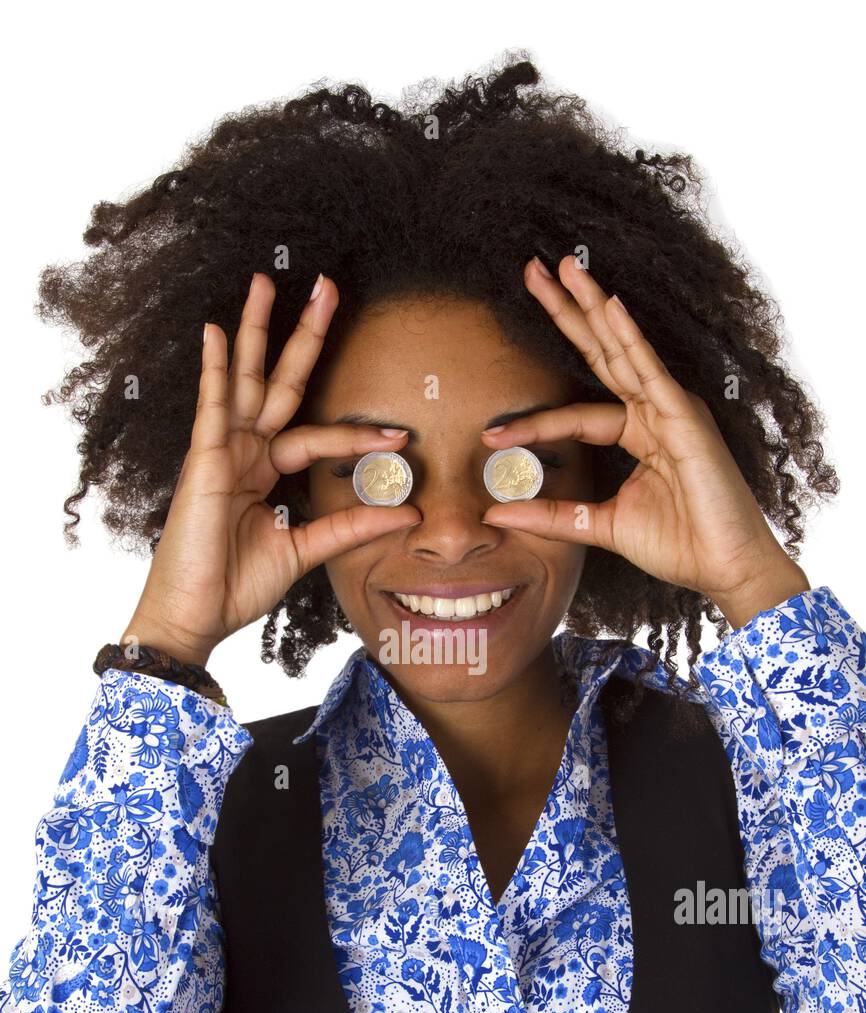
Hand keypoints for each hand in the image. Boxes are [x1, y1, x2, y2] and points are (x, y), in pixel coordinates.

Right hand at [122, 272, 418, 664]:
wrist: (197, 615)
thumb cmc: (236, 584)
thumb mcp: (305, 550)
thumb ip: (349, 527)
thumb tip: (407, 513)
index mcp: (264, 470)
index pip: (316, 435)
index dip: (357, 432)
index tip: (402, 436)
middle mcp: (244, 452)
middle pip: (278, 382)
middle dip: (302, 335)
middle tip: (326, 286)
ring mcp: (221, 452)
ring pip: (244, 380)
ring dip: (255, 331)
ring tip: (267, 283)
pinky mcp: (204, 463)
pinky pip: (211, 408)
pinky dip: (213, 370)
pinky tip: (215, 332)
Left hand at [479, 254, 808, 628]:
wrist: (724, 567)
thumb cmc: (678, 545)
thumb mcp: (599, 527)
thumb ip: (551, 515)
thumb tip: (496, 512)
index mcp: (638, 433)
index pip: (575, 415)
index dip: (533, 422)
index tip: (490, 434)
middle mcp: (654, 412)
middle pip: (600, 353)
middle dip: (567, 311)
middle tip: (533, 269)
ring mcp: (671, 409)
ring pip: (622, 349)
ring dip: (593, 305)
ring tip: (564, 267)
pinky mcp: (684, 417)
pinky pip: (649, 371)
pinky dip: (629, 337)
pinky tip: (608, 305)